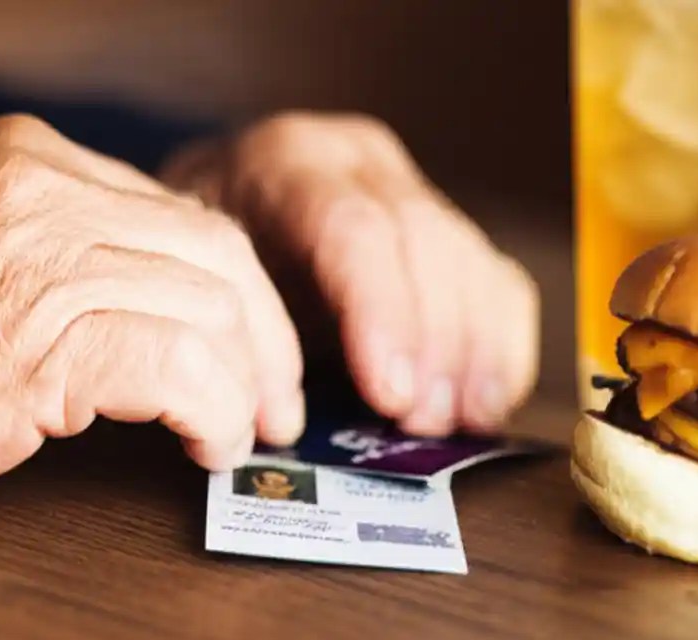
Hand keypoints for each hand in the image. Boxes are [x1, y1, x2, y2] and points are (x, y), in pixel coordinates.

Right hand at [0, 114, 303, 501]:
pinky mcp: (41, 340)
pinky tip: (209, 444)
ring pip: (211, 308)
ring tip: (243, 434)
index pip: (188, 217)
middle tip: (280, 401)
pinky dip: (216, 410)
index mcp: (41, 164)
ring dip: (248, 386)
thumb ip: (75, 252)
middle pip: (220, 253)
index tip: (261, 349)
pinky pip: (178, 364)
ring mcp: (45, 261)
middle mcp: (51, 195)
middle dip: (269, 338)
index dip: (243, 292)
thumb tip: (176, 306)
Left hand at [161, 113, 538, 435]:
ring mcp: (411, 187)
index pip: (353, 229)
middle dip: (434, 343)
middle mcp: (359, 160)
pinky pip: (498, 285)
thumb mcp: (197, 281)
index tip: (390, 394)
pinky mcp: (449, 228)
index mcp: (287, 160)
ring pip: (471, 264)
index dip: (382, 315)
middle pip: (425, 244)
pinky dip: (500, 350)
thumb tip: (281, 422)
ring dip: (473, 353)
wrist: (213, 215)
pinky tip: (486, 405)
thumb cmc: (202, 265)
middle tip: (426, 422)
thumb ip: (240, 330)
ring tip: (459, 422)